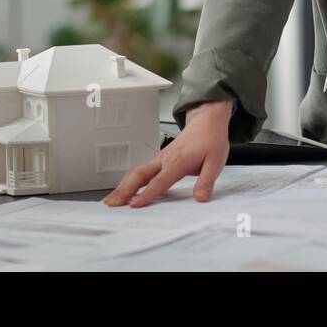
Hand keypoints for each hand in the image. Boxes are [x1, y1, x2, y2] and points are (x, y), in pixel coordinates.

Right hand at [103, 99, 232, 206]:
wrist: (207, 121)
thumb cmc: (211, 139)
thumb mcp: (216, 162)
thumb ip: (206, 181)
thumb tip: (201, 198)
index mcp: (178, 161)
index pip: (159, 181)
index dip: (146, 194)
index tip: (134, 205)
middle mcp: (165, 159)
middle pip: (139, 175)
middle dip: (124, 190)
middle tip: (112, 204)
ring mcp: (160, 159)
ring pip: (136, 172)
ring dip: (122, 186)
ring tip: (111, 200)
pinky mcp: (159, 159)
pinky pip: (140, 171)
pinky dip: (129, 182)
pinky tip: (124, 190)